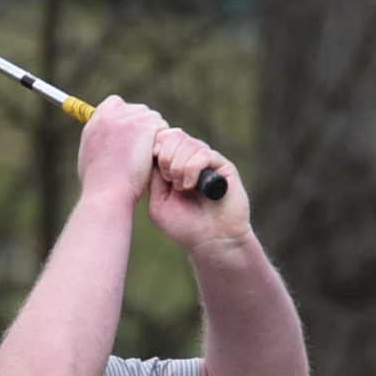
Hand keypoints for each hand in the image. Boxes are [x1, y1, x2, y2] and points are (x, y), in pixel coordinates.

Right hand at [76, 97, 165, 205]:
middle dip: (144, 126)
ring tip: (147, 158)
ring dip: (155, 135)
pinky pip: (162, 128)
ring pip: (153, 118)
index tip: (131, 131)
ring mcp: (127, 119)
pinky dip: (162, 142)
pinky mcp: (144, 127)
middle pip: (138, 109)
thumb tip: (108, 137)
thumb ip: (99, 140)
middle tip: (144, 149)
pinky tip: (154, 159)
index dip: (126, 115)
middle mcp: (110, 116)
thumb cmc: (100, 185)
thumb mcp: (90, 157)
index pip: (115, 102)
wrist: (107, 193)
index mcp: (95, 121)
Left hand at [147, 126, 250, 253]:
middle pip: (173, 135)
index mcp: (174, 164)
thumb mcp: (157, 202)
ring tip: (181, 187)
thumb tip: (153, 152)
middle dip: (165, 156)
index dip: (155, 147)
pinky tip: (190, 186)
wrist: (211, 241)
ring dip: (178, 165)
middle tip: (168, 180)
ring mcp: (208, 161)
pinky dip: (192, 168)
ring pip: (188, 142)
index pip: (162, 138)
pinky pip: (203, 153)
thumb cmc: (184, 226)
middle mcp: (191, 159)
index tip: (154, 166)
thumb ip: (154, 178)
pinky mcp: (223, 166)